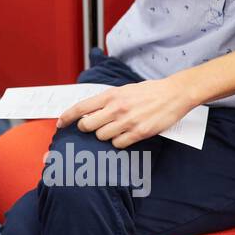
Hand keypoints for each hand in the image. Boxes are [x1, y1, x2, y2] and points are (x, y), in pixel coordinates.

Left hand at [54, 78, 193, 148]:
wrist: (174, 94)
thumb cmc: (148, 92)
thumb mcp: (123, 90)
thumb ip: (106, 101)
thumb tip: (89, 112)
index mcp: (111, 95)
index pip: (80, 107)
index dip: (66, 117)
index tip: (60, 124)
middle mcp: (116, 108)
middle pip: (87, 126)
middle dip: (88, 129)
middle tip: (96, 127)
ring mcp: (127, 121)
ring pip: (102, 137)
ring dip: (106, 136)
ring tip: (117, 129)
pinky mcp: (139, 132)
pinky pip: (118, 144)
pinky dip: (119, 142)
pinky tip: (127, 135)